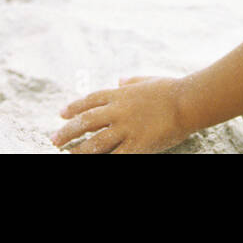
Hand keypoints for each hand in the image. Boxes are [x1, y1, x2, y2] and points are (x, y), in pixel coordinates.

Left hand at [51, 76, 191, 153]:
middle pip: (86, 121)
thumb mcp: (148, 80)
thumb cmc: (171, 89)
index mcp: (120, 94)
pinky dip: (104, 160)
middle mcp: (118, 111)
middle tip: (54, 139)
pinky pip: (116, 156)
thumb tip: (119, 79)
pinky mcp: (137, 145)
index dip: (74, 107)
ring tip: (66, 155)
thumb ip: (131, 81)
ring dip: (78, 150)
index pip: (90, 100)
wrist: (188, 101)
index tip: (61, 113)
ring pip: (96, 142)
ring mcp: (126, 128)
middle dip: (68, 131)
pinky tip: (95, 162)